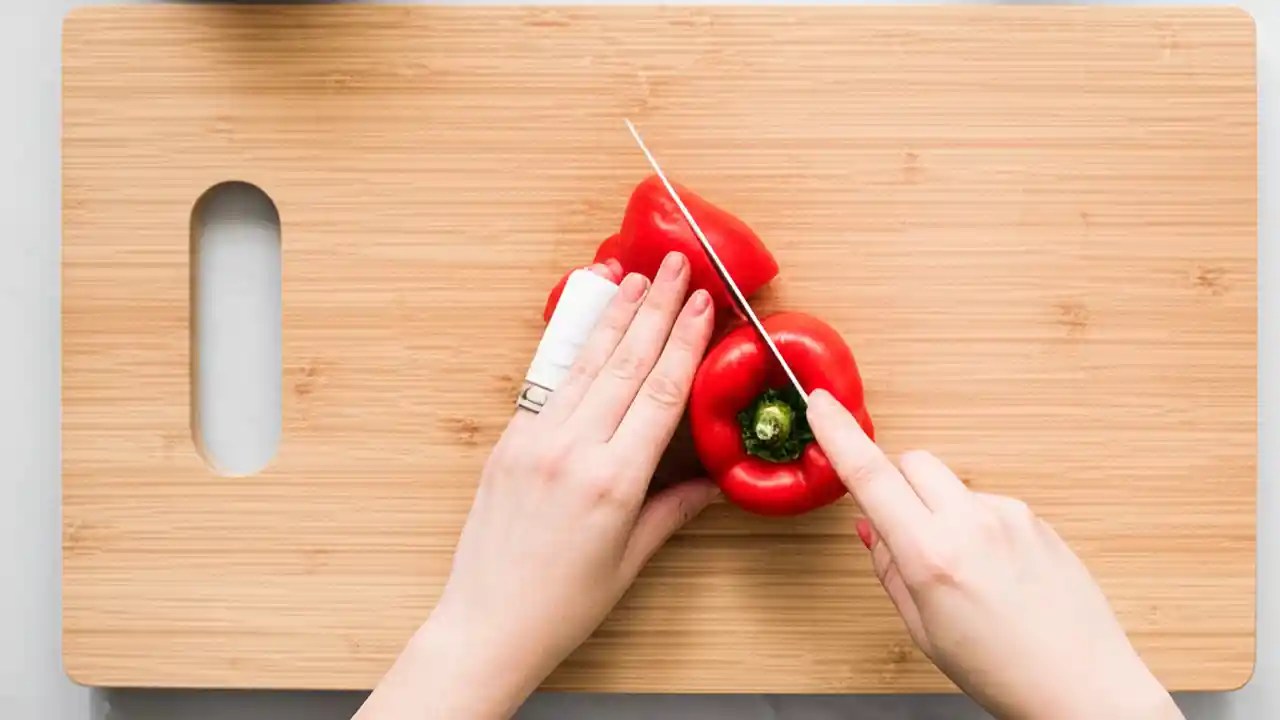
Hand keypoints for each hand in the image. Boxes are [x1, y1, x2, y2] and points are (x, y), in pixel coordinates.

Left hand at [356, 252, 716, 719]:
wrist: (487, 622)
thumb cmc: (562, 603)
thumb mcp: (630, 559)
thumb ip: (672, 509)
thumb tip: (712, 481)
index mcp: (613, 481)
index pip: (660, 393)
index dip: (685, 341)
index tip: (704, 303)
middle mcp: (572, 450)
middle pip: (625, 363)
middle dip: (656, 308)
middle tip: (677, 265)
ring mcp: (535, 441)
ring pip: (585, 364)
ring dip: (615, 316)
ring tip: (636, 277)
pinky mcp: (508, 442)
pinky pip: (549, 385)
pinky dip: (573, 348)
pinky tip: (589, 323)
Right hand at [805, 390, 1183, 719]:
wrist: (1084, 687)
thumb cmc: (1005, 671)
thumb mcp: (924, 630)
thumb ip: (890, 569)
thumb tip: (871, 528)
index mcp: (933, 557)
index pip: (872, 477)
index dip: (839, 435)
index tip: (820, 406)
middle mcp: (973, 524)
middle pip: (912, 463)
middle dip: (895, 484)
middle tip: (900, 528)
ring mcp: (1010, 516)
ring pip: (950, 485)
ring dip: (938, 510)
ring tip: (962, 572)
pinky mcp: (1036, 519)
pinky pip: (985, 504)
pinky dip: (974, 526)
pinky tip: (993, 573)